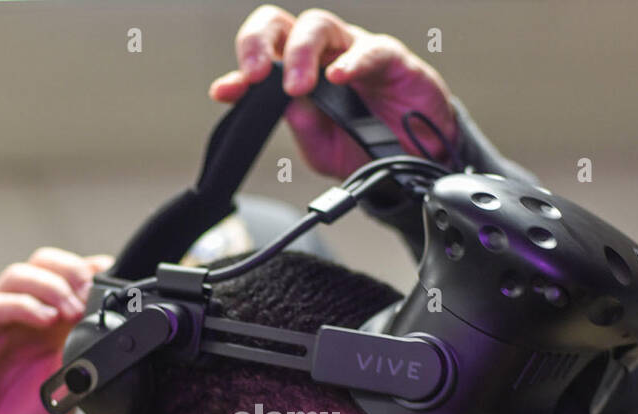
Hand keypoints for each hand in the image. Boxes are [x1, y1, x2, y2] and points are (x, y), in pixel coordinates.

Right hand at [0, 249, 113, 413]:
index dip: (95, 275)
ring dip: (52, 285)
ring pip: (21, 275)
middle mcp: (26, 320)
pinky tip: (44, 319)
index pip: (73, 282)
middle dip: (74, 271)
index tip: (116, 288)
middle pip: (47, 264)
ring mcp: (0, 324)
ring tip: (71, 310)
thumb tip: (113, 359)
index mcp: (52, 331)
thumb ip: (85, 378)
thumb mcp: (63, 405)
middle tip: (91, 296)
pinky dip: (24, 304)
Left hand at [208, 6, 459, 179]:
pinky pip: (369, 49)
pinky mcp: (389, 57)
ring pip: (318, 26)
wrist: (412, 163)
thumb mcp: (321, 148)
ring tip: (297, 87)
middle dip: (259, 44)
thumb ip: (300, 125)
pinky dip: (351, 61)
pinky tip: (339, 76)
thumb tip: (277, 105)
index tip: (226, 91)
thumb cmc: (364, 147)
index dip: (240, 72)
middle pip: (282, 26)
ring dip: (300, 53)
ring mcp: (353, 51)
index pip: (262, 60)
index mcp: (298, 74)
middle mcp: (321, 55)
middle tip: (257, 76)